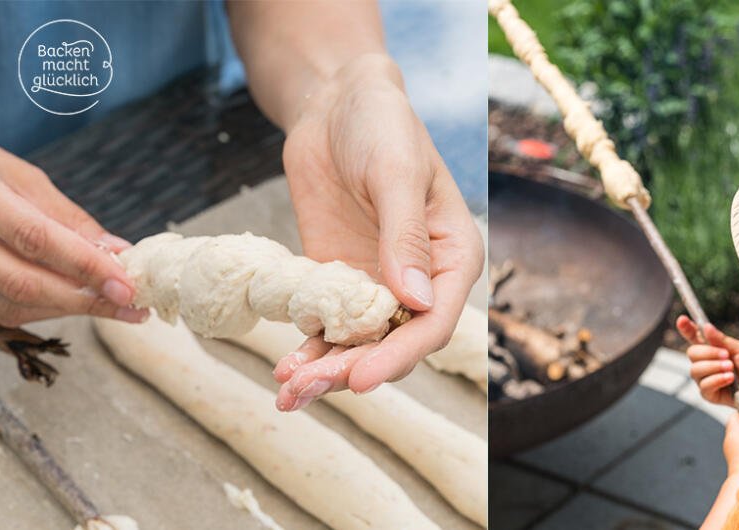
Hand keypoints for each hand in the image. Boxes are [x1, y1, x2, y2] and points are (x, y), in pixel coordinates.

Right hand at [0, 148, 145, 325]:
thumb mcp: (19, 178)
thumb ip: (66, 217)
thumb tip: (116, 250)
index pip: (37, 240)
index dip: (85, 265)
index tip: (126, 285)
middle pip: (26, 284)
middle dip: (86, 299)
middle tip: (132, 305)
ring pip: (18, 305)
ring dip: (71, 307)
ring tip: (114, 304)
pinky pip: (8, 310)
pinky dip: (48, 308)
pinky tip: (77, 299)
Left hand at [273, 54, 483, 408]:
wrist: (335, 102)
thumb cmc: (381, 125)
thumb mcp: (395, 173)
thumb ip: (405, 236)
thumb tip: (417, 301)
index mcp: (452, 256)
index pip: (435, 321)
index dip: (399, 355)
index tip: (359, 378)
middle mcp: (421, 279)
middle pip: (394, 342)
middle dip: (353, 370)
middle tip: (306, 390)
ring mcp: (378, 282)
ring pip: (360, 342)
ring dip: (326, 370)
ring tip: (287, 392)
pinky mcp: (339, 279)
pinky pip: (328, 323)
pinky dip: (309, 347)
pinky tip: (285, 367)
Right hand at [676, 316, 738, 407]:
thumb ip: (722, 340)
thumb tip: (706, 327)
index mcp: (711, 348)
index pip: (693, 337)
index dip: (686, 328)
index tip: (682, 320)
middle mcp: (704, 363)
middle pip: (692, 353)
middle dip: (708, 353)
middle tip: (726, 355)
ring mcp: (705, 378)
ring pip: (696, 370)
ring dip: (714, 367)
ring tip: (731, 368)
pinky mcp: (709, 394)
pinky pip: (704, 386)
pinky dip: (717, 380)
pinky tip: (730, 379)